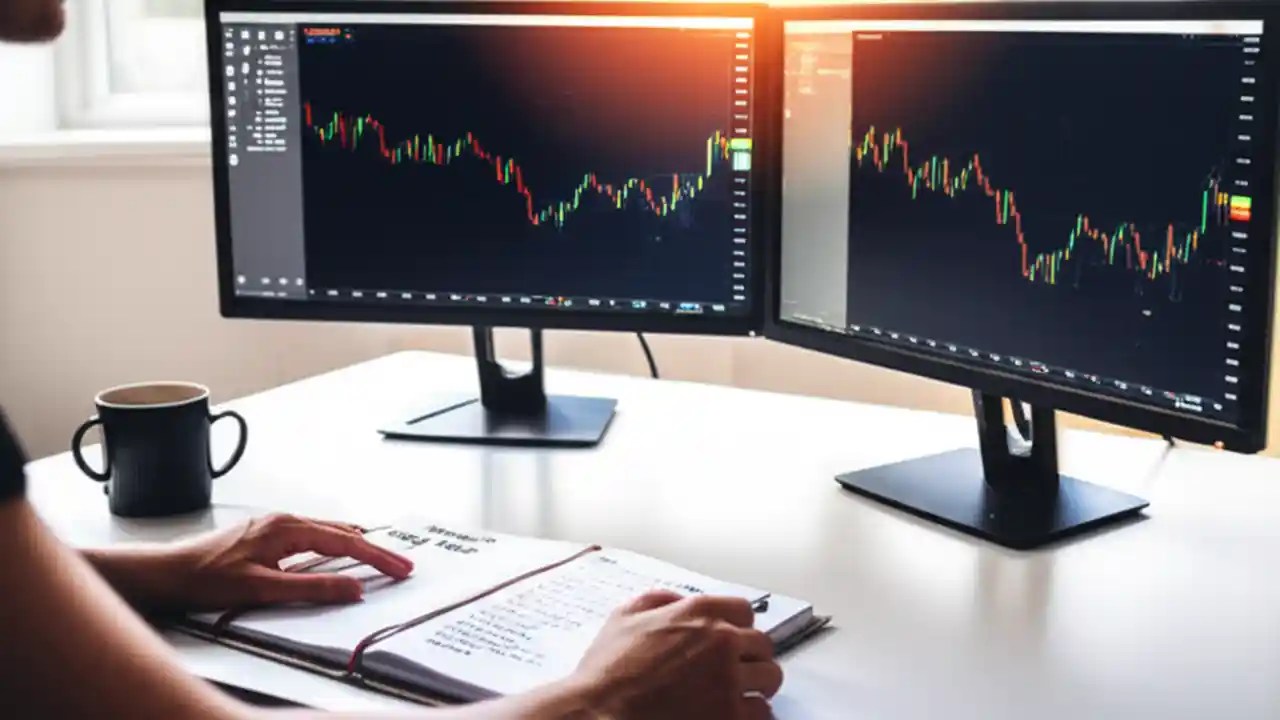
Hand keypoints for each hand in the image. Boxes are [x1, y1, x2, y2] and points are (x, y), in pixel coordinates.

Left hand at [85, 514, 413, 611]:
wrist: (166, 573)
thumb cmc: (205, 579)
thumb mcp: (262, 589)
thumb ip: (311, 588)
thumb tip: (353, 588)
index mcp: (287, 527)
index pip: (345, 541)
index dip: (377, 555)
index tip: (401, 567)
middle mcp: (284, 520)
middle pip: (342, 532)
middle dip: (374, 549)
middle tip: (401, 565)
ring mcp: (275, 526)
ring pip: (328, 532)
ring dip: (356, 545)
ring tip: (381, 557)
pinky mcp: (267, 536)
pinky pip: (313, 536)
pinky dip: (336, 545)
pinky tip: (339, 552)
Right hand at [572, 591, 783, 719]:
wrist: (599, 714)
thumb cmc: (606, 672)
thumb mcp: (623, 618)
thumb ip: (657, 600)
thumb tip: (678, 602)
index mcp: (697, 612)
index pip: (744, 610)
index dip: (737, 627)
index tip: (732, 640)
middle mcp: (720, 641)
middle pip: (762, 644)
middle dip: (750, 657)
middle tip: (736, 672)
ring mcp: (728, 680)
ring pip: (770, 678)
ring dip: (756, 687)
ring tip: (739, 695)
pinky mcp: (731, 716)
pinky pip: (764, 713)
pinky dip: (753, 715)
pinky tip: (737, 716)